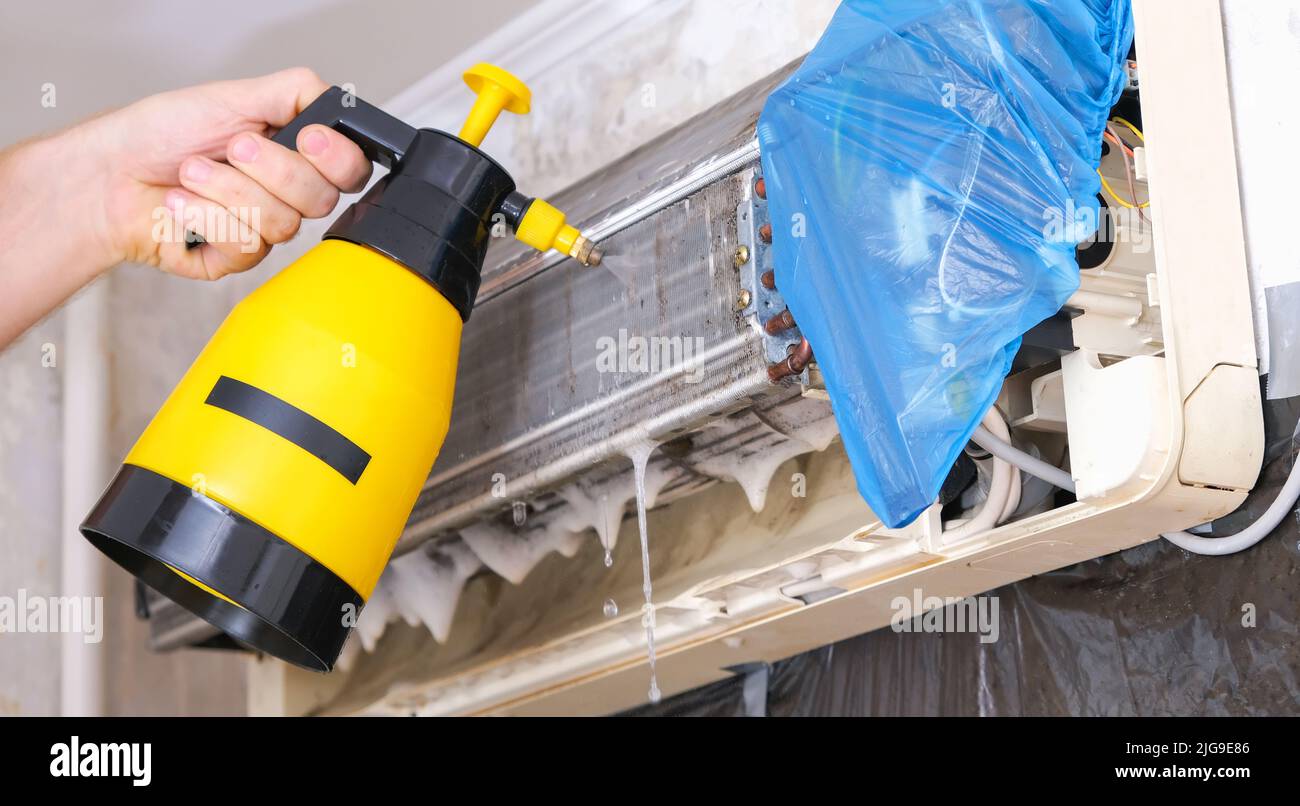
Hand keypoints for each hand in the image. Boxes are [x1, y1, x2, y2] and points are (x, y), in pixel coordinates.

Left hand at [82, 67, 372, 279]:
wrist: (109, 174)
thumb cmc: (161, 134)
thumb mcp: (234, 97)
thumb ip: (295, 93)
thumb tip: (337, 101)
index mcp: (295, 156)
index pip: (350, 169)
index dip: (337, 158)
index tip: (306, 138)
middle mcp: (286, 195)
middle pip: (321, 199)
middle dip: (269, 169)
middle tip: (231, 148)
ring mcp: (263, 230)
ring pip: (281, 224)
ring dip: (226, 190)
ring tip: (191, 172)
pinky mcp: (236, 260)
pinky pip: (247, 246)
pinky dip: (205, 216)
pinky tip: (181, 203)